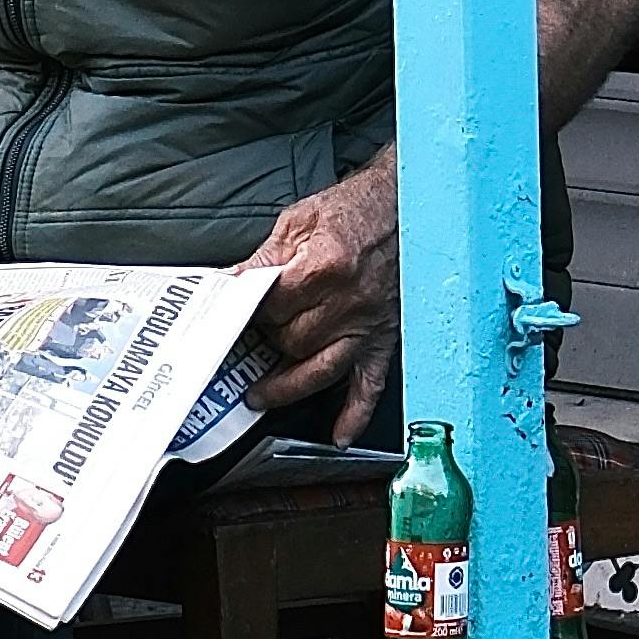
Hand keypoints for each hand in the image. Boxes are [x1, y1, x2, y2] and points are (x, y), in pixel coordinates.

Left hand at [241, 152, 397, 443]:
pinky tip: (340, 435)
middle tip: (251, 339)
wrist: (408, 203)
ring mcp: (370, 323)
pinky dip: (356, 413)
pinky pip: (373, 383)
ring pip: (321, 369)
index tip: (236, 316)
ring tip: (261, 395)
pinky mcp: (386, 336)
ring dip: (288, 387)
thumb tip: (230, 284)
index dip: (250, 312)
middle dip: (267, 341)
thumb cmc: (356, 208)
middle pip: (293, 340)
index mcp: (327, 265)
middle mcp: (350, 300)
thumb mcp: (301, 219)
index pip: (273, 307)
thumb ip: (264, 257)